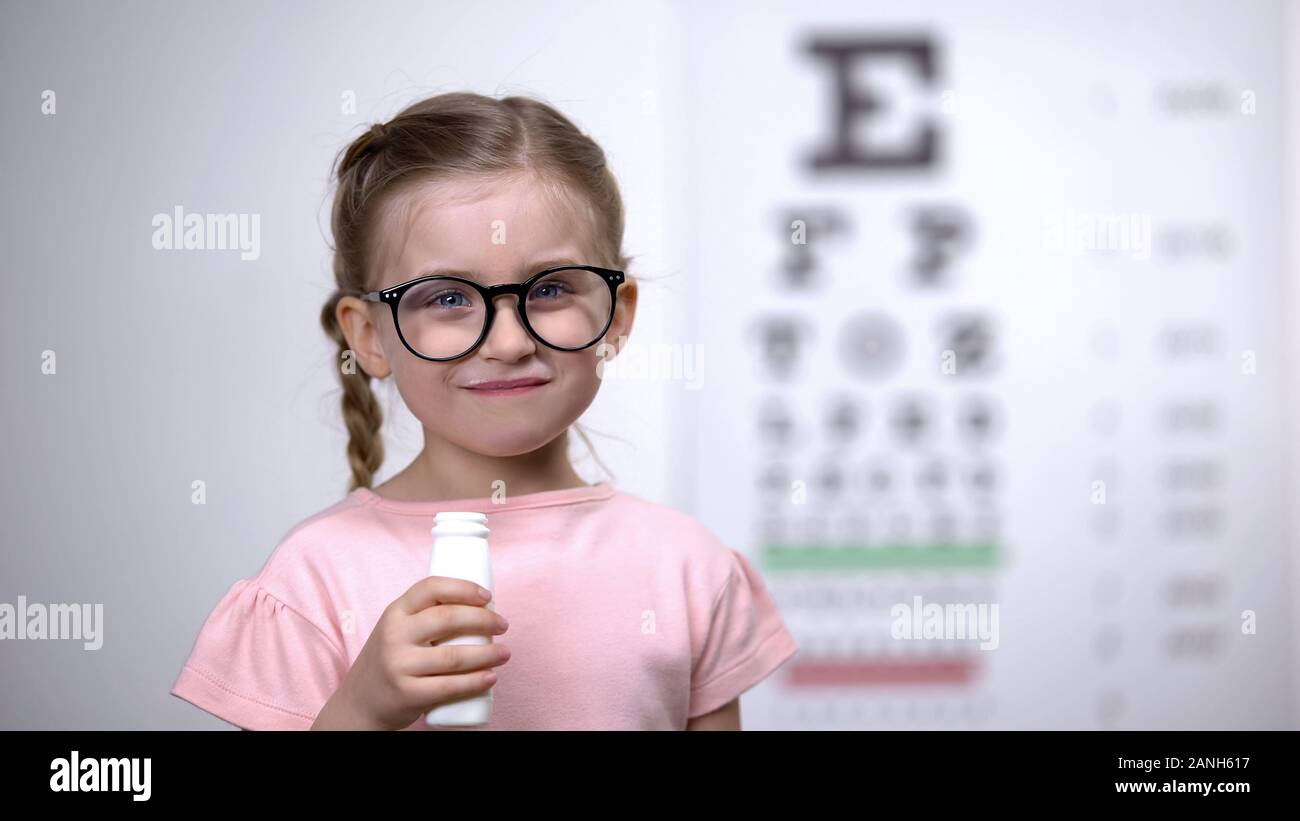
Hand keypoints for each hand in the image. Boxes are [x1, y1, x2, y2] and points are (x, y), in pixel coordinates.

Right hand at [312, 575, 509, 729]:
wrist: (360, 703)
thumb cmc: (391, 660)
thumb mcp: (397, 630)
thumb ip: (425, 616)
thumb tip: (479, 607)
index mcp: (395, 612)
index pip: (431, 588)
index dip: (464, 588)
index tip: (488, 597)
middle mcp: (394, 635)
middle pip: (448, 618)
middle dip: (484, 620)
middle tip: (503, 625)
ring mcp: (399, 665)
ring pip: (453, 656)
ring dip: (487, 653)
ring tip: (505, 653)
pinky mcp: (407, 694)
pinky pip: (449, 687)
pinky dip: (475, 682)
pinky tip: (490, 677)